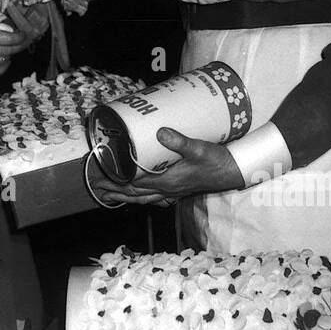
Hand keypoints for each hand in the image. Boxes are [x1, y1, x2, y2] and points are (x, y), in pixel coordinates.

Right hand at [0, 26, 31, 78]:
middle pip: (9, 50)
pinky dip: (3, 67)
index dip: (20, 36)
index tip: (26, 34)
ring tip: (12, 49)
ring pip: (3, 60)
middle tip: (25, 41)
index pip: (8, 38)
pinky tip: (5, 62)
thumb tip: (1, 20)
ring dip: (10, 55)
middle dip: (20, 45)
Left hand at [88, 127, 245, 207]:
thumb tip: (160, 131)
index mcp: (167, 181)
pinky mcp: (179, 190)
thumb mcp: (198, 148)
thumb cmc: (216, 161)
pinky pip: (155, 197)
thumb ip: (179, 140)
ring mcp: (173, 192)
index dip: (115, 179)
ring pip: (143, 198)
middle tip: (96, 185)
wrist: (234, 172)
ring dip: (125, 196)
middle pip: (134, 193)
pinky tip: (140, 195)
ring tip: (109, 194)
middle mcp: (167, 189)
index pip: (134, 183)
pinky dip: (142, 197)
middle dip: (114, 190)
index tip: (100, 174)